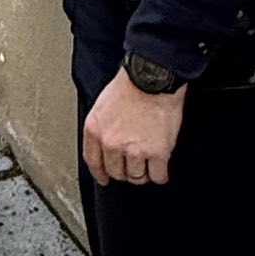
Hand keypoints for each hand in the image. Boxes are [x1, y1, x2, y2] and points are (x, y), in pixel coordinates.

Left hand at [82, 69, 186, 188]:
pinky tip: (161, 169)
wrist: (153, 77)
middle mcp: (112, 143)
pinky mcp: (158, 152)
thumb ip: (102, 127)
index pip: (93, 162)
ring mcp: (134, 150)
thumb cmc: (131, 84)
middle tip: (133, 165)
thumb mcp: (103, 105)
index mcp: (95, 130)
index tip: (104, 178)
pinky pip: (158, 176)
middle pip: (116, 172)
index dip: (100, 173)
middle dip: (124, 171)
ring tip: (148, 164)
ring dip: (143, 173)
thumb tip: (106, 145)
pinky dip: (160, 175)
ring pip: (136, 177)